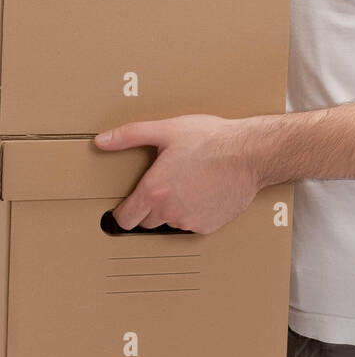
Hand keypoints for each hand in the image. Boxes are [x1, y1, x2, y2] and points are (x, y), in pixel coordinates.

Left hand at [93, 114, 260, 234]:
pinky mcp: (208, 226)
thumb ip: (130, 135)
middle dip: (150, 207)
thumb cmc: (211, 139)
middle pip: (147, 222)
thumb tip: (103, 140)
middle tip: (164, 185)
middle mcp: (169, 211)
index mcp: (154, 191)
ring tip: (187, 185)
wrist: (250, 153)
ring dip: (173, 210)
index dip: (123, 212)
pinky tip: (203, 193)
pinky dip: (194, 213)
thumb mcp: (168, 130)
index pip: (125, 219)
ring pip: (170, 223)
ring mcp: (189, 221)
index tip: (127, 207)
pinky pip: (192, 225)